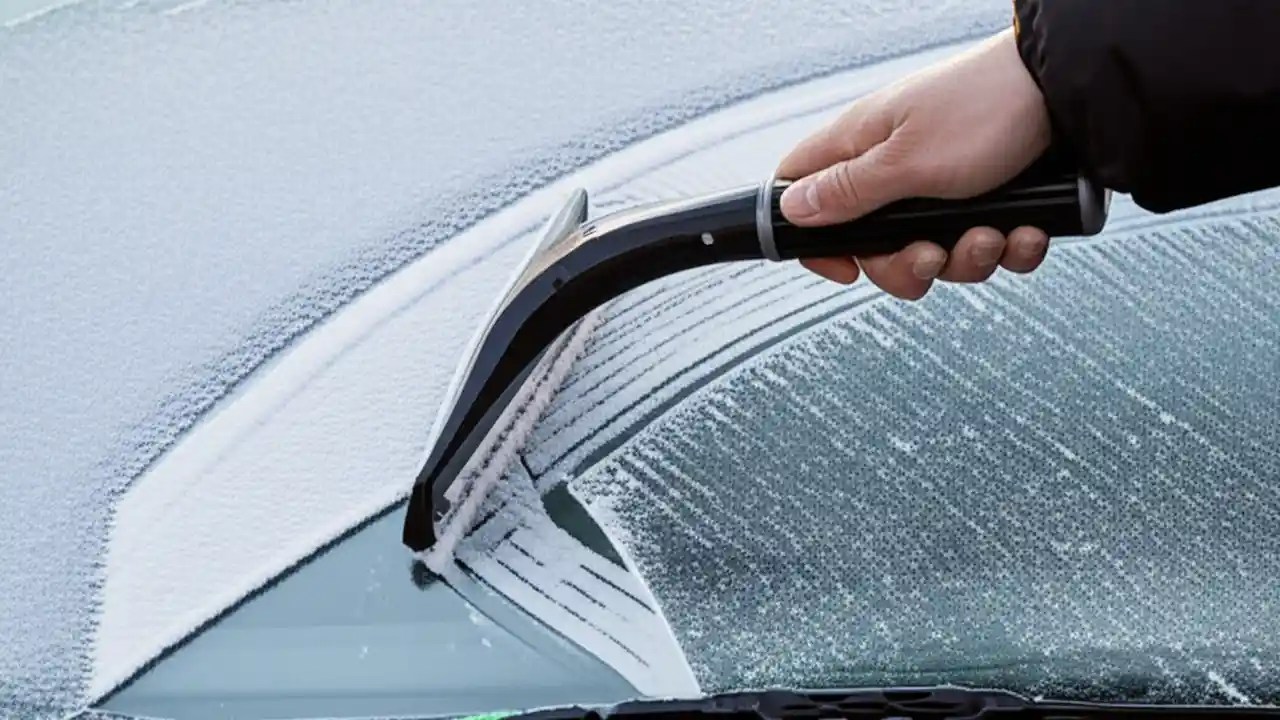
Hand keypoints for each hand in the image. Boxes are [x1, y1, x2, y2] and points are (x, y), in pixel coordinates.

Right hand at [776, 28, 1052, 298]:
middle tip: (933, 254)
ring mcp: (943, 183)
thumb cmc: (987, 108)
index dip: (815, 241)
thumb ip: (846, 192)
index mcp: (862, 147)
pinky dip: (1008, 248)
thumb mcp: (906, 162)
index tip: (848, 267)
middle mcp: (896, 167)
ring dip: (967, 258)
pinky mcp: (988, 196)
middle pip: (875, 243)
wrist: (1074, 93)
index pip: (804, 196)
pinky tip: (1025, 230)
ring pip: (934, 251)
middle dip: (908, 265)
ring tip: (993, 233)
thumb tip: (792, 209)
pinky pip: (984, 244)